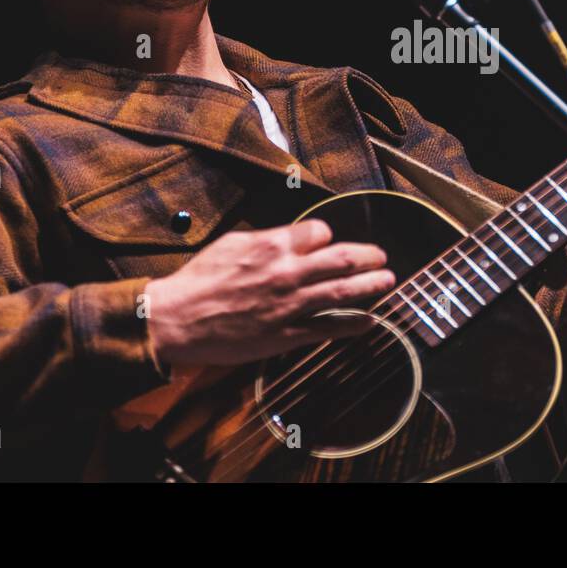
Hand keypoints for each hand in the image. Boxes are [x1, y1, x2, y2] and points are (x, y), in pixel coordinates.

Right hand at [144, 219, 395, 368]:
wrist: (177, 319)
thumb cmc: (200, 280)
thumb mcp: (233, 244)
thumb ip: (267, 240)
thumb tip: (290, 237)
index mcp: (273, 246)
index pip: (320, 233)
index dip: (329, 237)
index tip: (330, 243)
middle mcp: (287, 272)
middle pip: (342, 259)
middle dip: (368, 256)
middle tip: (382, 257)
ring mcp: (289, 305)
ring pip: (342, 292)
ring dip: (371, 285)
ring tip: (389, 280)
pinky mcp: (285, 335)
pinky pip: (327, 328)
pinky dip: (353, 324)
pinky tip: (370, 321)